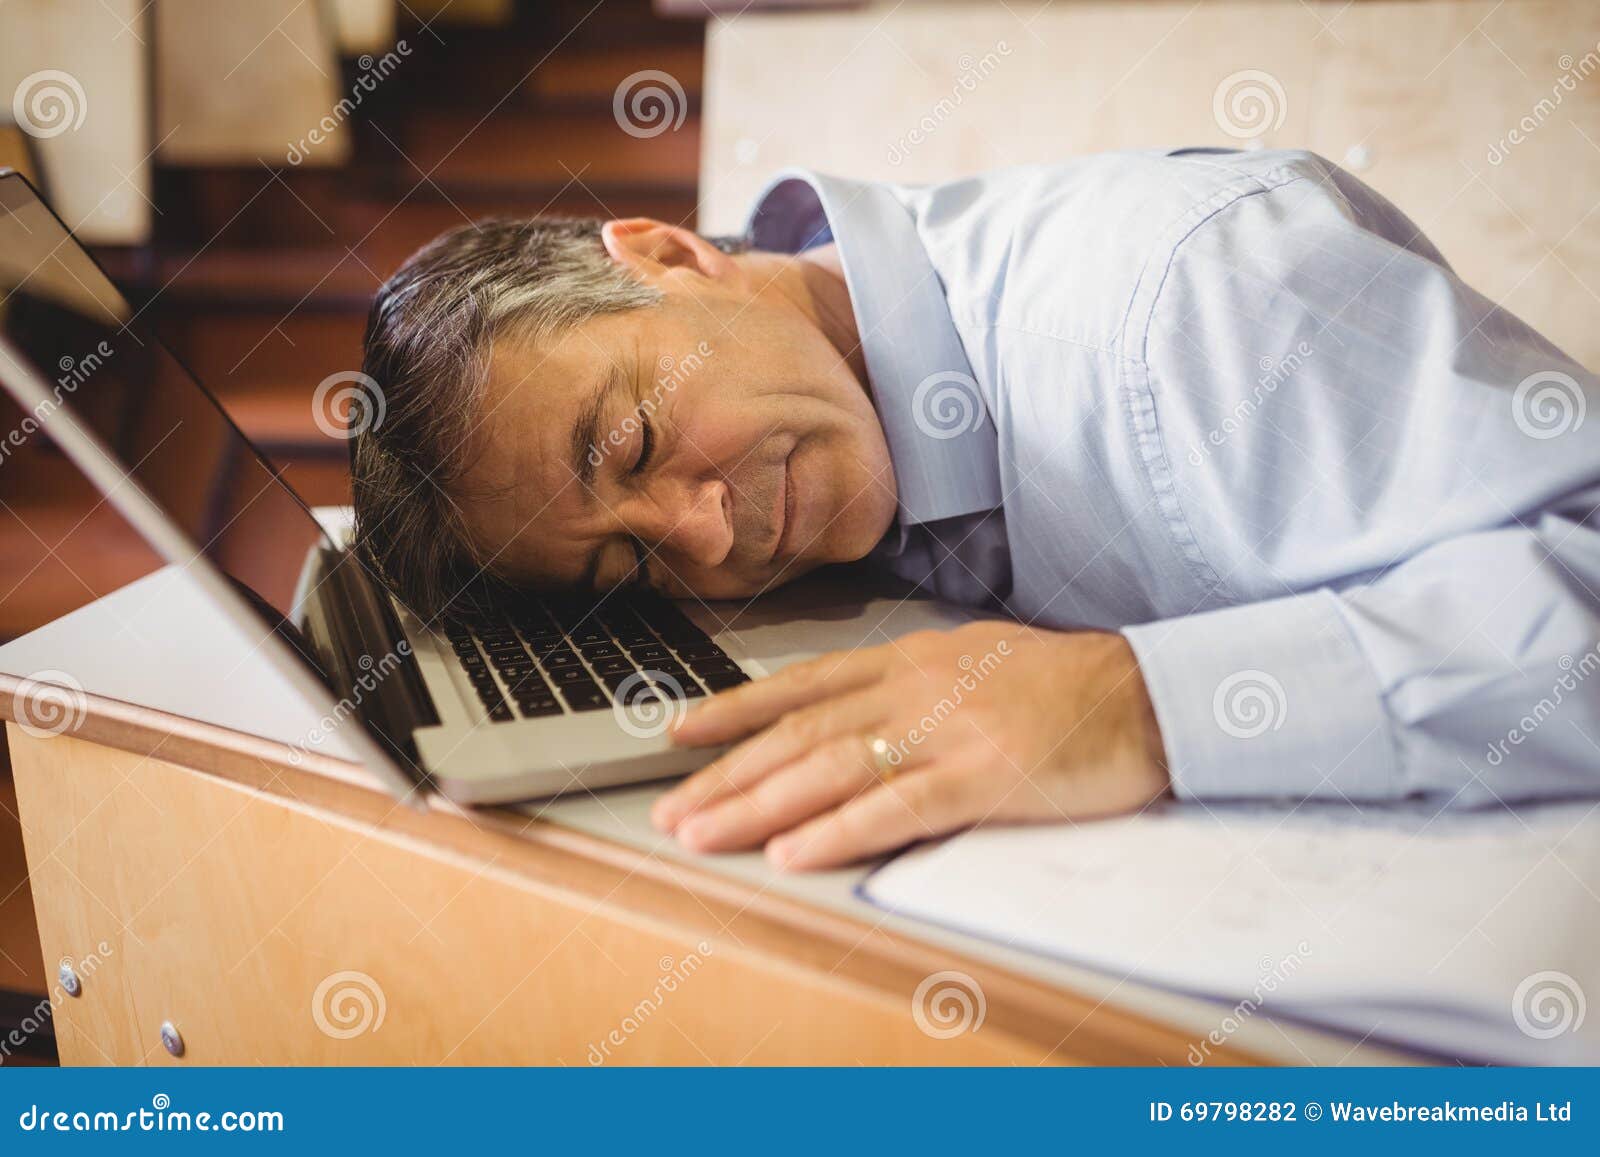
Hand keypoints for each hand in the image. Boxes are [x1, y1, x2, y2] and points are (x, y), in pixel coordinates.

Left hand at [653, 622, 1168, 869]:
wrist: (1147, 695)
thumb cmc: (1063, 686)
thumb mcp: (971, 663)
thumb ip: (908, 687)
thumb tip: (850, 714)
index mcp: (909, 660)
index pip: (801, 686)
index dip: (732, 710)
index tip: (676, 732)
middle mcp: (915, 688)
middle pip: (799, 734)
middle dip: (725, 774)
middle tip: (669, 810)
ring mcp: (949, 730)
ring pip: (831, 768)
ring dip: (757, 806)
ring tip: (703, 835)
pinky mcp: (986, 777)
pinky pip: (898, 807)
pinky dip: (839, 831)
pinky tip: (795, 852)